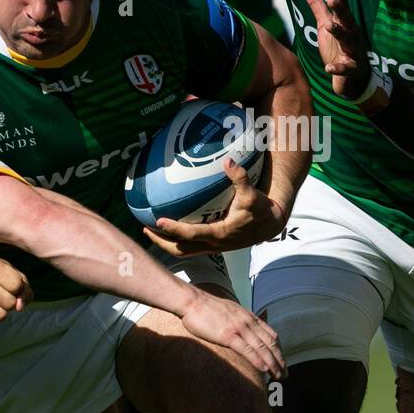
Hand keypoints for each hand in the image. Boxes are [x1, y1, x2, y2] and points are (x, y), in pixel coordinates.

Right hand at [0, 257, 32, 328]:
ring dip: (2, 313)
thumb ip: (24, 290)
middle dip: (11, 302)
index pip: (17, 285)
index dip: (18, 289)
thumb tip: (19, 307)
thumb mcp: (13, 275)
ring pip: (0, 316)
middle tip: (3, 296)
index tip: (11, 285)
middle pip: (10, 303)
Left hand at [143, 158, 286, 255]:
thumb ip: (239, 178)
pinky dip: (176, 240)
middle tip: (145, 229)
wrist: (269, 225)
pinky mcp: (213, 246)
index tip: (158, 221)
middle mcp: (213, 245)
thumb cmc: (259, 209)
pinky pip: (190, 246)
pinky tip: (168, 228)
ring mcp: (212, 248)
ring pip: (183, 251)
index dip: (174, 229)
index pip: (191, 234)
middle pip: (180, 250)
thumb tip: (228, 161)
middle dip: (161, 242)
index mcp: (219, 234)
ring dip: (165, 243)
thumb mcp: (252, 194)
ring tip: (150, 231)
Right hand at [179, 287, 285, 378]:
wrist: (192, 301)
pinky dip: (258, 360)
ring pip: (262, 348)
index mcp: (249, 317)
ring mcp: (239, 328)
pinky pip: (247, 350)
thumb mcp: (231, 310)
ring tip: (279, 375)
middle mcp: (248, 322)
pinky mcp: (228, 335)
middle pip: (270, 343)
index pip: (271, 335)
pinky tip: (264, 369)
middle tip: (285, 373)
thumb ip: (240, 320)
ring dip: (273, 363)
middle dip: (279, 360)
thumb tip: (244, 330)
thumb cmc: (207, 307)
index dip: (278, 349)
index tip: (282, 361)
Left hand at [303, 0, 369, 98]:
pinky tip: (328, 68)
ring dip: (340, 33)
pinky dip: (338, 68)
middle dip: (340, 9)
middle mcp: (351, 34)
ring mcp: (353, 51)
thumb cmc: (338, 47)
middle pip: (346, 19)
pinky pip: (345, 68)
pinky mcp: (351, 68)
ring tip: (329, 27)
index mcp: (344, 22)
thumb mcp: (325, 24)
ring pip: (348, 41)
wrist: (351, 77)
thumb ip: (316, 5)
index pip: (341, 4)